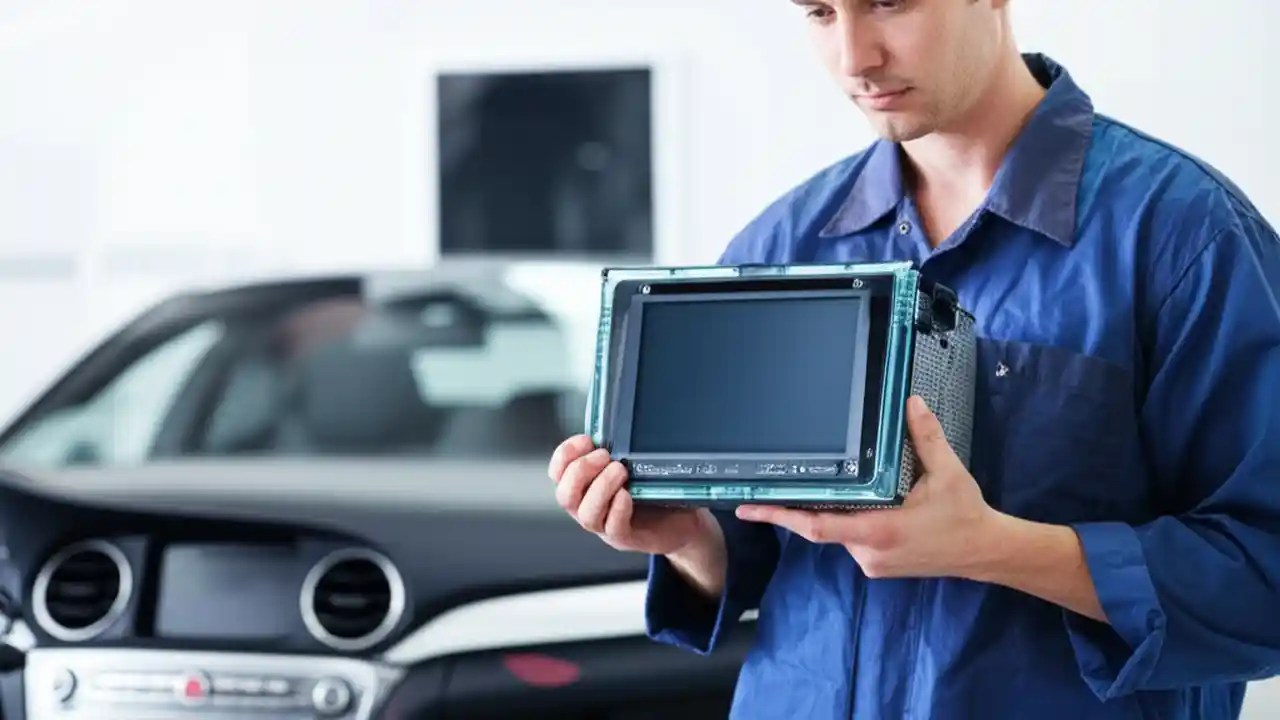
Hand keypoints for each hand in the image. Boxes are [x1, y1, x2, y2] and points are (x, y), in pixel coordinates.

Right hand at [549, 435, 715, 555]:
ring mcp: (606, 527)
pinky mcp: (626, 539)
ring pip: (585, 514)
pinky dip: (617, 508)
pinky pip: (613, 527)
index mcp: (585, 487)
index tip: (587, 439)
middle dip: (580, 471)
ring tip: (620, 471)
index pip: (558, 472)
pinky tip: (627, 495)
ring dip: (600, 488)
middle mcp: (589, 508)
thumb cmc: (656, 489)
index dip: (565, 455)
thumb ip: (620, 450)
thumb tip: (617, 419)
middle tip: (604, 456)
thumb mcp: (635, 465)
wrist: (684, 522)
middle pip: (564, 495)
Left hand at [735, 396, 998, 579]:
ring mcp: (872, 562)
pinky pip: (851, 537)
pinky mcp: (878, 563)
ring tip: (831, 484)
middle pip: (821, 525)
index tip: (750, 507)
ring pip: (837, 531)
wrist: (986, 552)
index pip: (816, 525)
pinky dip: (847, 518)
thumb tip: (909, 402)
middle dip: (804, 502)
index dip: (780, 515)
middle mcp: (868, 552)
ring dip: (833, 508)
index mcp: (878, 532)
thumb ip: (924, 436)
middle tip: (777, 480)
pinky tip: (855, 500)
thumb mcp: (946, 471)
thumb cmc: (966, 516)